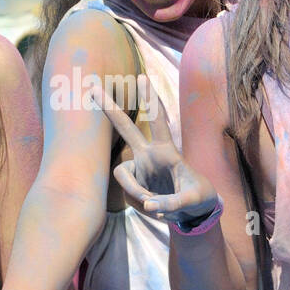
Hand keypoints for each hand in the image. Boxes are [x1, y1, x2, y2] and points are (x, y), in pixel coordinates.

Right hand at [93, 74, 218, 228]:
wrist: (192, 212)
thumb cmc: (197, 198)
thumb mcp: (193, 200)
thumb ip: (173, 202)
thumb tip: (150, 205)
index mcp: (167, 150)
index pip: (157, 119)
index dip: (150, 100)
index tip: (142, 77)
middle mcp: (149, 155)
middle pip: (125, 128)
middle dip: (110, 107)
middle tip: (91, 87)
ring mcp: (139, 169)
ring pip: (122, 174)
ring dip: (136, 191)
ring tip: (158, 206)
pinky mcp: (134, 184)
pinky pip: (129, 192)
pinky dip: (141, 203)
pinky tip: (157, 210)